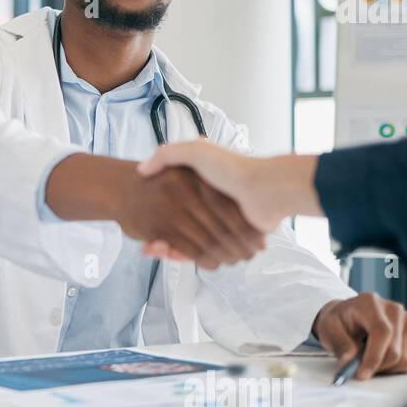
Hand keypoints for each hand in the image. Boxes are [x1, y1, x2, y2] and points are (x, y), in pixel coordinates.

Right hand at [135, 140, 321, 259]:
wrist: (265, 189)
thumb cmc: (231, 168)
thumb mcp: (195, 151)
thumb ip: (167, 155)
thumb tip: (143, 170)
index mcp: (200, 190)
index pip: (169, 206)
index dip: (153, 216)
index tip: (141, 220)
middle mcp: (207, 208)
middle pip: (175, 228)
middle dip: (159, 237)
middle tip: (145, 242)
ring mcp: (217, 226)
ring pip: (184, 242)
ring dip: (167, 248)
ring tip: (152, 248)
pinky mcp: (227, 242)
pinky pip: (198, 253)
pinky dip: (182, 255)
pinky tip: (166, 252)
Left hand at [312, 293, 406, 379]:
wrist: (348, 315)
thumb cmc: (338, 322)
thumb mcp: (328, 329)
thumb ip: (339, 344)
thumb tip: (348, 361)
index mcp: (370, 303)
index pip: (382, 332)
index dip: (374, 357)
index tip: (362, 374)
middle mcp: (393, 309)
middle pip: (395, 350)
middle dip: (376, 366)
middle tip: (358, 369)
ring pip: (404, 359)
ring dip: (384, 368)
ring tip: (367, 359)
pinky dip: (393, 367)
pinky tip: (379, 358)